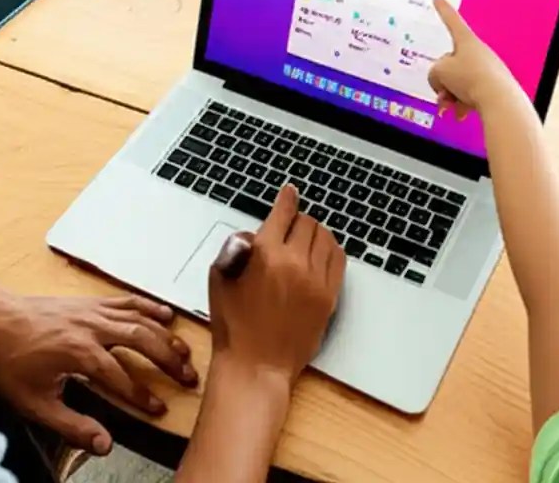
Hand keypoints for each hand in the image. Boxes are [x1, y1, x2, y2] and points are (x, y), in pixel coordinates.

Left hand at [0, 293, 197, 454]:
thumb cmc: (9, 361)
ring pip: (139, 319)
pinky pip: (126, 301)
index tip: (158, 408)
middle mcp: (91, 328)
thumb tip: (103, 443)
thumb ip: (71, 425)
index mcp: (80, 354)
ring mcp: (92, 312)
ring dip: (165, 335)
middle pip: (142, 340)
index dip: (142, 396)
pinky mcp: (88, 303)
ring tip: (185, 351)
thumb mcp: (35, 404)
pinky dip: (148, 306)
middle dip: (168, 360)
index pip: (122, 378)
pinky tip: (165, 314)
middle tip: (188, 376)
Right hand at [208, 185, 344, 383]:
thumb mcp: (220, 279)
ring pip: (325, 238)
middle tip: (291, 224)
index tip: (289, 192)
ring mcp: (316, 281)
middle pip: (307, 223)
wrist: (256, 365)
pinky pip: (338, 260)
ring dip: (316, 232)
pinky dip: (331, 249)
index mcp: (265, 254)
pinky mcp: (329, 297)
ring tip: (307, 237)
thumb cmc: (234, 326)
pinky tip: (323, 252)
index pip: (283, 213)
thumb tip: (253, 234)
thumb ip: (235, 248)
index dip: (286, 199)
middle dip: (298, 219)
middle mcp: (294, 263)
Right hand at [428, 0, 520, 118]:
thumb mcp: (440, 72)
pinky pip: (471, 91)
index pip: (451, 20)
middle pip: (450, 62)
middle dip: (442, 80)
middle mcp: (478, 52)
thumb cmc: (472, 80)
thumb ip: (434, 72)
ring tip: (450, 107)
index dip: (442, 10)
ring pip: (459, 80)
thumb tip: (442, 82)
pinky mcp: (493, 85)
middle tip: (442, 92)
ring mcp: (487, 68)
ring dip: (450, 94)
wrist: (499, 100)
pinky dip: (462, 102)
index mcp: (466, 40)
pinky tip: (460, 113)